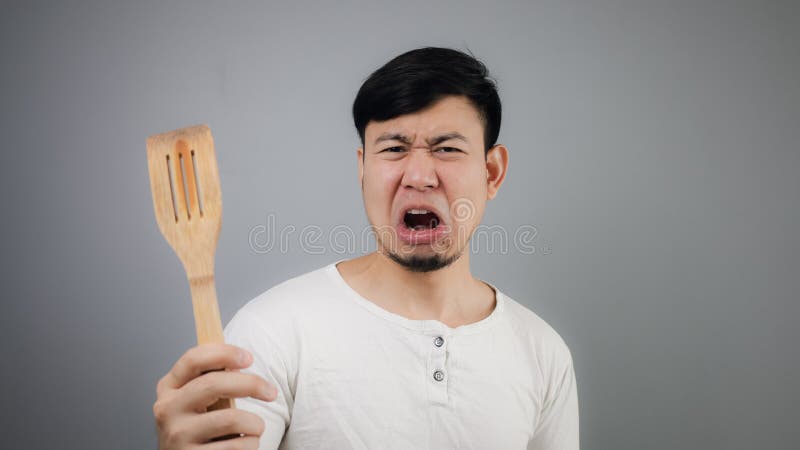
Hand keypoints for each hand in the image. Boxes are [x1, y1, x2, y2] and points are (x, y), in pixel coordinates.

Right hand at [154, 343, 277, 448]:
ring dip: (255, 424)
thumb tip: (242, 359)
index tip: (249, 358)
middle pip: (213, 384)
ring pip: (230, 419)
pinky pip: (234, 447)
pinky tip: (246, 444)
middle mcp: (167, 409)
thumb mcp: (194, 400)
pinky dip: (250, 444)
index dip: (224, 353)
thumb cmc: (198, 427)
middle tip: (271, 392)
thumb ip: (210, 380)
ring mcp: (177, 435)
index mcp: (169, 387)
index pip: (193, 359)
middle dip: (251, 384)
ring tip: (255, 429)